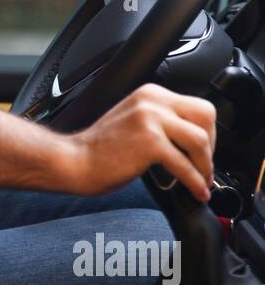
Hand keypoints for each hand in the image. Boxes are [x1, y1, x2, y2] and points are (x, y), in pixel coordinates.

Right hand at [62, 83, 215, 201]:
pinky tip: (196, 190)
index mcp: (151, 94)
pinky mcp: (150, 143)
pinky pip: (185, 165)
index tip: (202, 152)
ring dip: (206, 166)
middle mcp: (152, 101)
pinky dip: (195, 181)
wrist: (74, 161)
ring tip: (202, 181)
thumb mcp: (135, 121)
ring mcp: (151, 120)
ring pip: (200, 141)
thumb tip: (192, 142)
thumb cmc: (100, 149)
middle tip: (204, 165)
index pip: (197, 106)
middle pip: (205, 117)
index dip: (207, 131)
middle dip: (212, 145)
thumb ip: (162, 122)